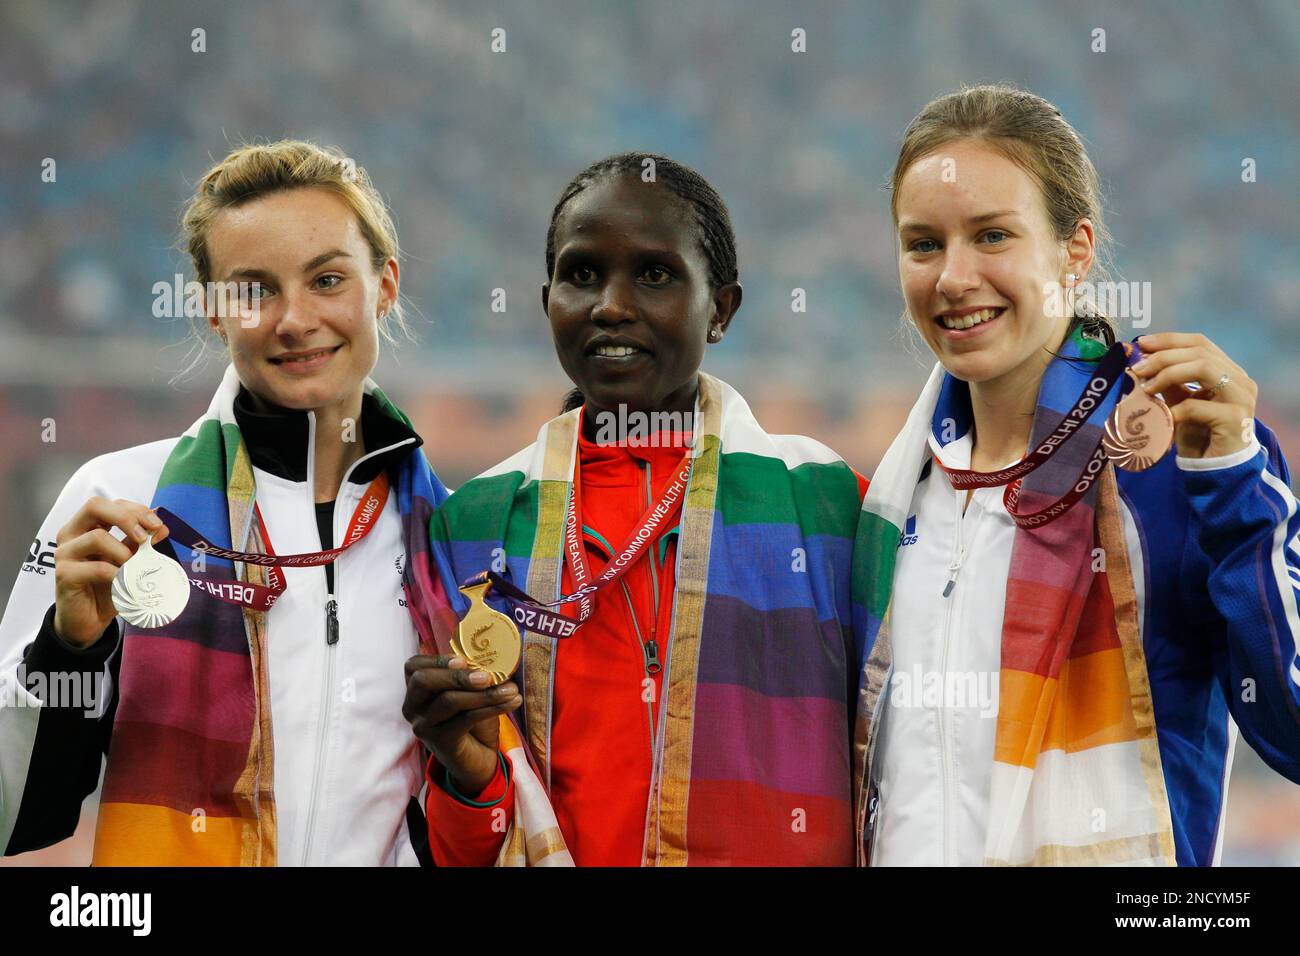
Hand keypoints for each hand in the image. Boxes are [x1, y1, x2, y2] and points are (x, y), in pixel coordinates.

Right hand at [53, 497, 169, 648]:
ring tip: (134, 567)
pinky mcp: (64, 575)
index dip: (135, 510)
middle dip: (126, 518)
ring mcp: (64, 553)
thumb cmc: (107, 585)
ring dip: (124, 552)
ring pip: (97, 537)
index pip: (110, 503)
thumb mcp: (129, 560)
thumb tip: (161, 527)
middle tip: (144, 538)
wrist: (89, 619)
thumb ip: (140, 543)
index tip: (157, 526)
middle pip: (94, 506)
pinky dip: (118, 574)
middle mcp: (71, 534)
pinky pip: (97, 567)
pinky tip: (125, 583)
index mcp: (85, 525)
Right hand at [402, 654, 521, 794]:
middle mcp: (412, 707)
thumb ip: (472, 675)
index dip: (437, 659)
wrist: (477, 758)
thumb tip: (495, 657)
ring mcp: (423, 725)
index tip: (464, 659)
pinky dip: (492, 708)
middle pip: (423, 681)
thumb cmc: (472, 719)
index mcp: (416, 689)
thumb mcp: (470, 692)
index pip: (413, 667)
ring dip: (484, 693)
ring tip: (511, 690)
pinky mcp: (439, 741)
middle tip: (487, 676)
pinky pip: (465, 719)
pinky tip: (511, 702)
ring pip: (449, 701)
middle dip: (457, 676)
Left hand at [1131, 332, 1257, 458]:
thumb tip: (1141, 362)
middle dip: (1164, 357)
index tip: (1142, 343)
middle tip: (1138, 369)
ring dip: (1168, 374)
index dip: (1170, 339)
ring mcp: (1241, 398)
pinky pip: (1197, 406)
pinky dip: (1174, 409)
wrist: (1217, 469)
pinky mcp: (1235, 419)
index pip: (1201, 343)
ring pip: (1204, 369)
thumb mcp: (1180, 402)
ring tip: (1146, 388)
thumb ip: (1168, 382)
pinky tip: (1161, 417)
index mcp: (1229, 371)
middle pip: (1200, 352)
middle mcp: (1240, 380)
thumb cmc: (1200, 434)